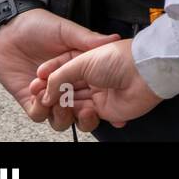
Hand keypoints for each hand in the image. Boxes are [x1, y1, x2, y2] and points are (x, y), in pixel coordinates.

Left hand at [0, 8, 120, 131]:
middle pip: (80, 110)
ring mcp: (49, 94)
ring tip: (57, 101)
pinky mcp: (29, 99)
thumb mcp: (66, 31)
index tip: (102, 104)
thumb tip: (113, 39)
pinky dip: (40, 110)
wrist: (9, 29)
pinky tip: (39, 95)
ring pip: (60, 118)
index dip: (102, 101)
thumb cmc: (39, 25)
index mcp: (81, 71)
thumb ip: (88, 39)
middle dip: (82, 115)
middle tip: (80, 108)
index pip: (96, 91)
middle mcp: (67, 85)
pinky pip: (38, 114)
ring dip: (61, 115)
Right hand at [36, 39, 161, 128]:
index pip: (58, 71)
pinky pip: (87, 119)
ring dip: (64, 110)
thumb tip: (46, 91)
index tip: (34, 84)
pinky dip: (82, 119)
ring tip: (64, 106)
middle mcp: (90, 77)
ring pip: (71, 107)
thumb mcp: (83, 61)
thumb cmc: (118, 59)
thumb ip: (60, 75)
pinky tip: (83, 112)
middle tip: (43, 98)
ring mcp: (97, 94)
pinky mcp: (105, 110)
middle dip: (51, 96)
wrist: (144, 72)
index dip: (45, 78)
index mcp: (84, 60)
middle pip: (62, 91)